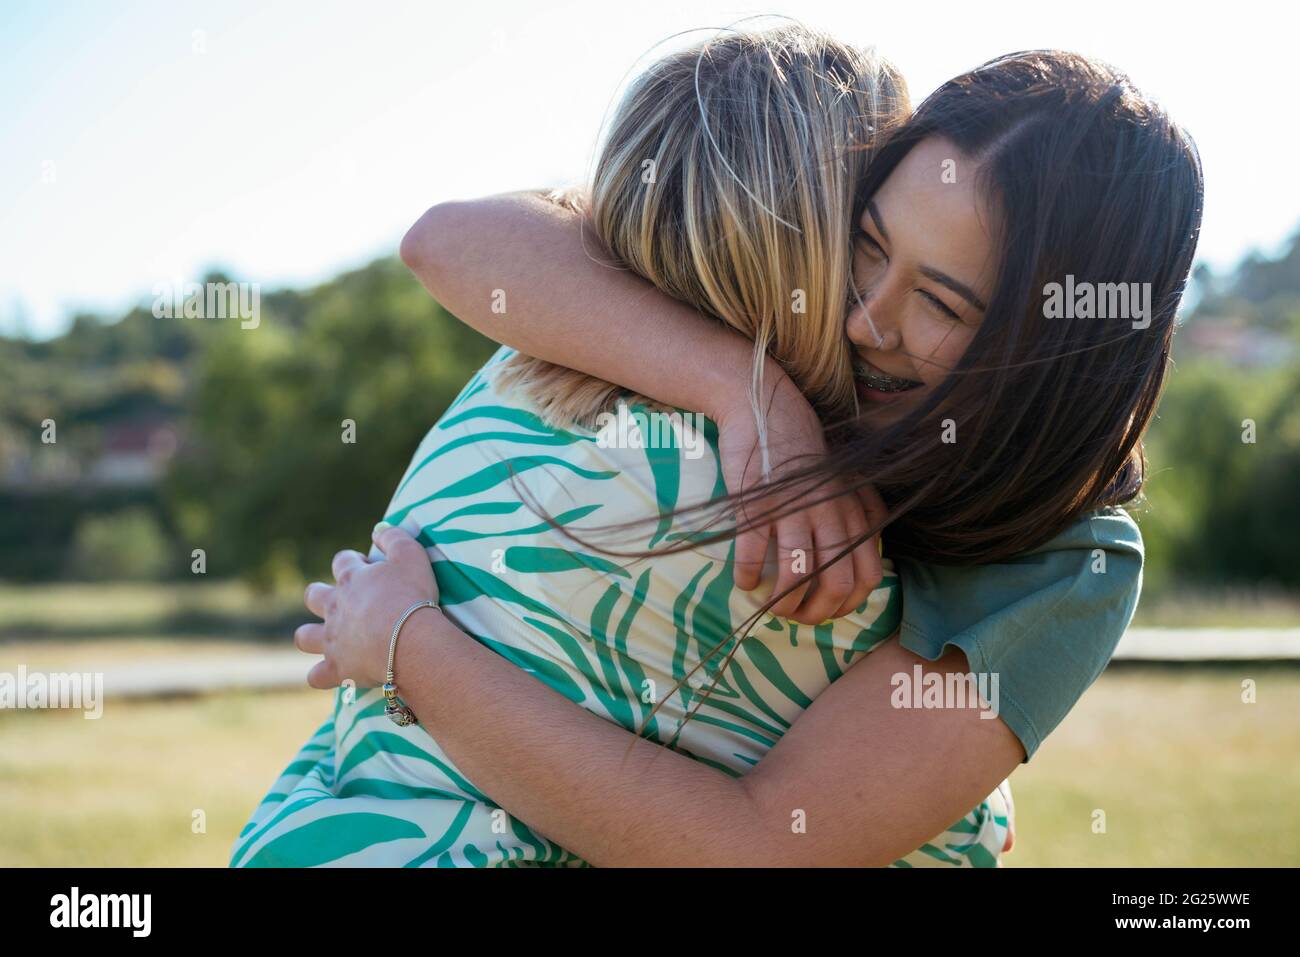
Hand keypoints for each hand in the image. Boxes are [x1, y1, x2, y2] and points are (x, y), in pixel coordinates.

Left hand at [295, 523, 442, 689]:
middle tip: (344, 601)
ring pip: (304, 637)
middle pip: (314, 596)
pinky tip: (334, 673)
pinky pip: (317, 676)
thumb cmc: (412, 596)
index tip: (369, 566)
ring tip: (327, 638)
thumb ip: (394, 537)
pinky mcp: (337, 668)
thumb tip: (378, 528)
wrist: (408, 640)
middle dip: (321, 595)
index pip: (343, 561)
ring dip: (311, 635)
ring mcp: (332, 639)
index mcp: (351, 579)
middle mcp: (335, 607)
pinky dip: (322, 675)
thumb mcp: (411, 555)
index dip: (354, 561)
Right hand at [712, 367, 883, 624]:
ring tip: (769, 606)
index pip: (867, 577)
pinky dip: (747, 578)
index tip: (825, 610)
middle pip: (835, 584)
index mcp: (853, 512)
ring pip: (797, 576)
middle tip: (796, 617)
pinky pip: (754, 556)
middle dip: (815, 613)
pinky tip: (743, 582)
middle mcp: (829, 513)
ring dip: (782, 603)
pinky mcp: (757, 504)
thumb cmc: (801, 456)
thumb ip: (853, 520)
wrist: (765, 408)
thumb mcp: (839, 485)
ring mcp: (793, 509)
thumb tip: (855, 570)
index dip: (847, 605)